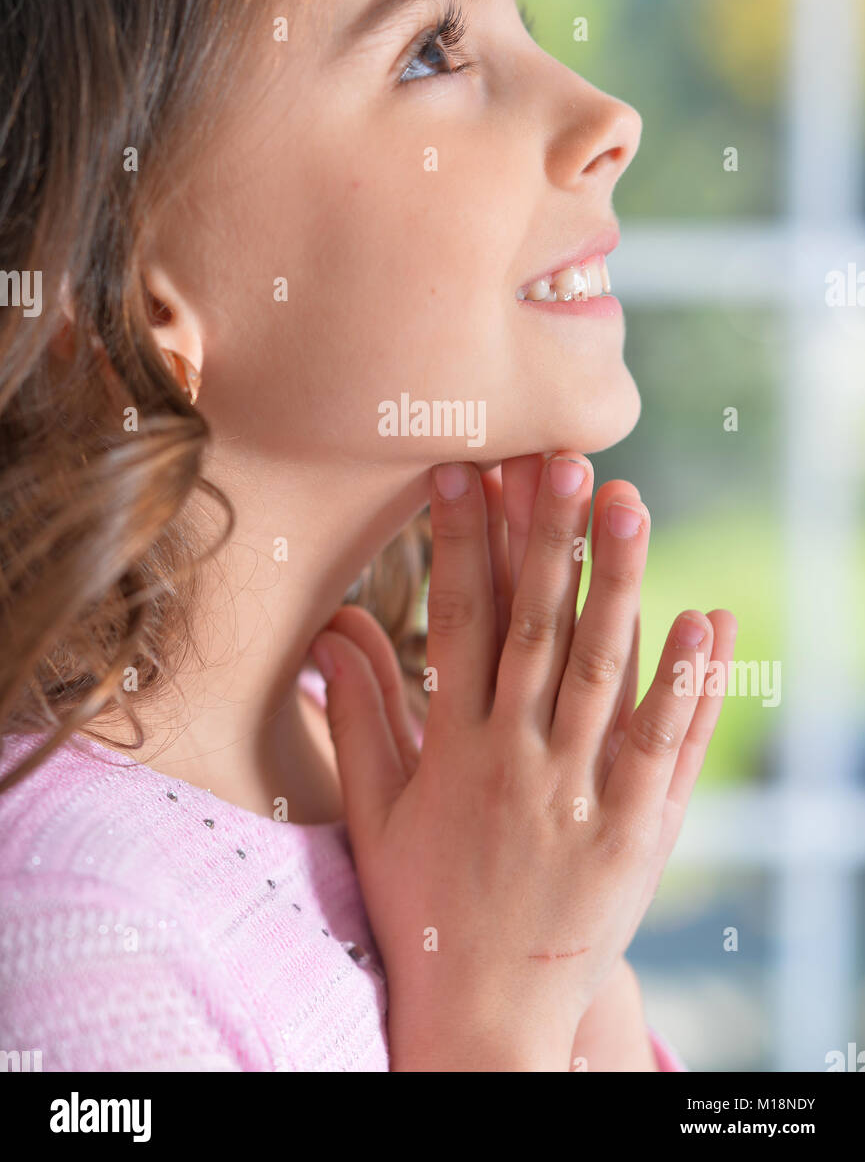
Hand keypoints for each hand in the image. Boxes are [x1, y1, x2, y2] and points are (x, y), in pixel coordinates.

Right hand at [313, 453, 735, 1071]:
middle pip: (539, 630)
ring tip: (631, 505)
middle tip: (562, 457)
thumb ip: (360, 715)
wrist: (483, 1016)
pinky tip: (709, 619)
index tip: (465, 469)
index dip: (460, 542)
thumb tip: (332, 631)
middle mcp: (518, 761)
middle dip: (549, 538)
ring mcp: (583, 796)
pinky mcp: (638, 833)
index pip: (457, 622)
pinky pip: (668, 747)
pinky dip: (690, 684)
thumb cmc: (423, 906)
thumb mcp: (375, 813)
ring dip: (621, 584)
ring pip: (606, 673)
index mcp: (453, 748)